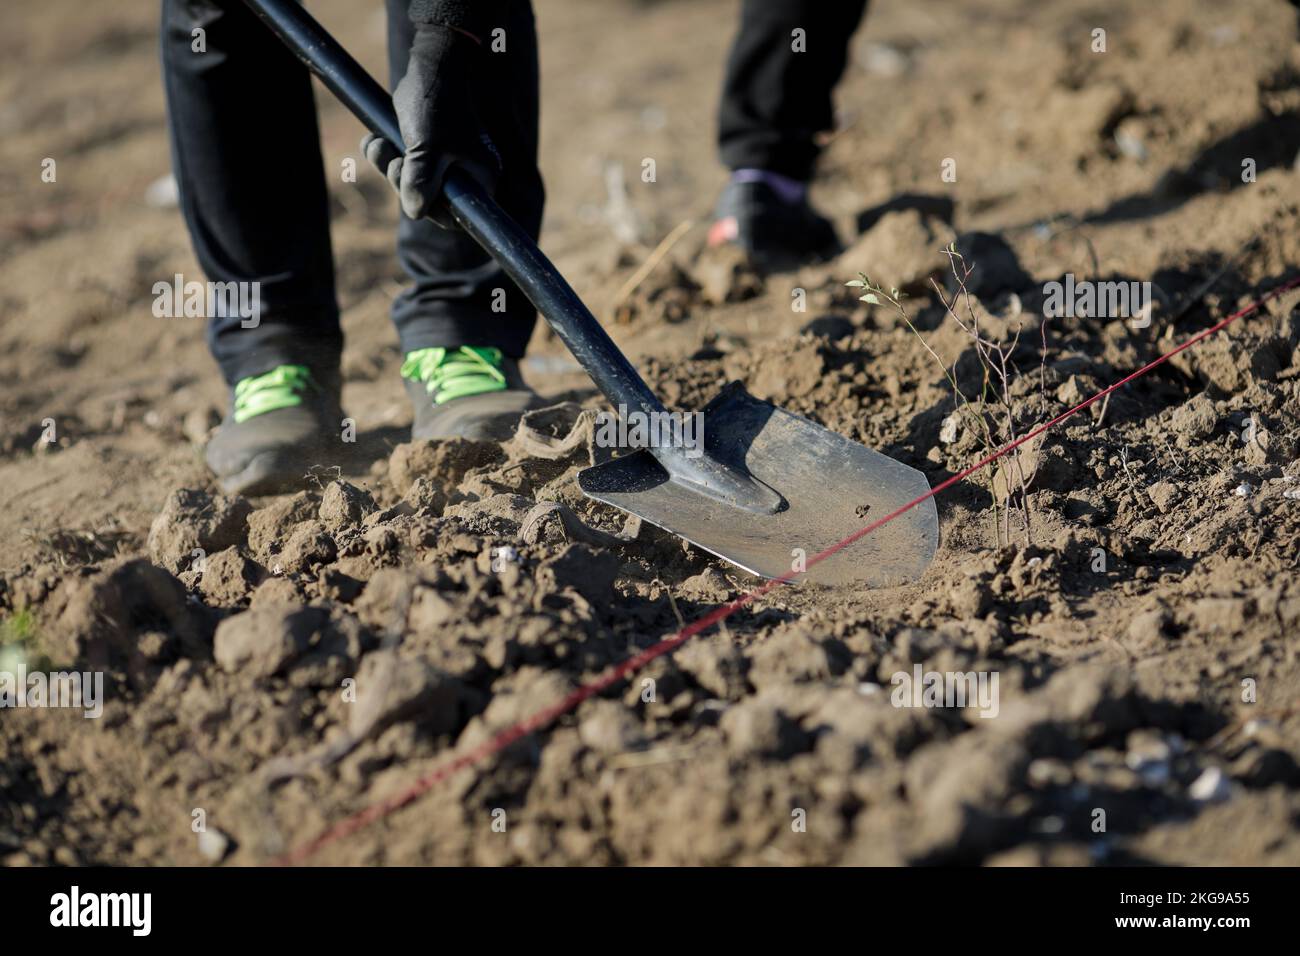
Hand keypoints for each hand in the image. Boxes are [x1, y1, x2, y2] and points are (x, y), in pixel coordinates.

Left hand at [363, 24, 500, 226]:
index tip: (414, 196)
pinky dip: (386, 155)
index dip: (433, 212)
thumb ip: (421, 184)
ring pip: (412, 181)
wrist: (429, 66)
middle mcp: (467, 172)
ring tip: (378, 144)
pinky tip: (373, 140)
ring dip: (388, 166)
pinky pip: (405, 163)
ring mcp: (446, 160)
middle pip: (431, 200)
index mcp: (480, 177)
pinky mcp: (427, 147)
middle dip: (403, 183)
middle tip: (393, 162)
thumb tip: (414, 211)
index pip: (458, 215)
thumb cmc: (436, 106)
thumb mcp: (427, 150)